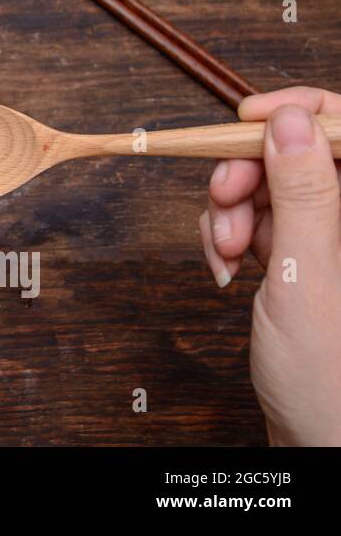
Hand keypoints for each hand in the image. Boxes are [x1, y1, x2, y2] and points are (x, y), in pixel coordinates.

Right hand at [201, 87, 340, 444]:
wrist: (320, 440)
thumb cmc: (332, 380)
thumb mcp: (307, 276)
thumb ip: (304, 194)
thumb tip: (291, 122)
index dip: (297, 110)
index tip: (246, 119)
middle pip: (298, 155)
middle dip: (246, 173)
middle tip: (222, 203)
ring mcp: (332, 240)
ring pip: (269, 189)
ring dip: (230, 213)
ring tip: (224, 253)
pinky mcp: (307, 260)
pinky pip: (258, 222)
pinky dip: (229, 237)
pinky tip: (224, 266)